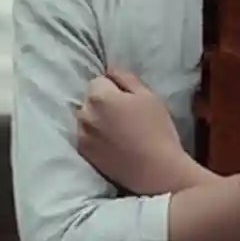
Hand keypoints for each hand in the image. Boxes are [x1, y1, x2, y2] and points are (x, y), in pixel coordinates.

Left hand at [75, 66, 193, 194]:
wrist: (157, 170)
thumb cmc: (157, 130)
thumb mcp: (149, 96)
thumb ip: (126, 78)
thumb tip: (111, 70)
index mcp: (100, 96)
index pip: (99, 81)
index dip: (115, 88)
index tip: (129, 100)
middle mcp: (85, 114)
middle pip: (89, 99)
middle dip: (102, 102)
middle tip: (123, 115)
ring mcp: (82, 135)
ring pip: (86, 118)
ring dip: (96, 119)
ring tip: (117, 131)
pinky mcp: (84, 153)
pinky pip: (85, 136)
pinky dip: (94, 136)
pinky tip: (112, 143)